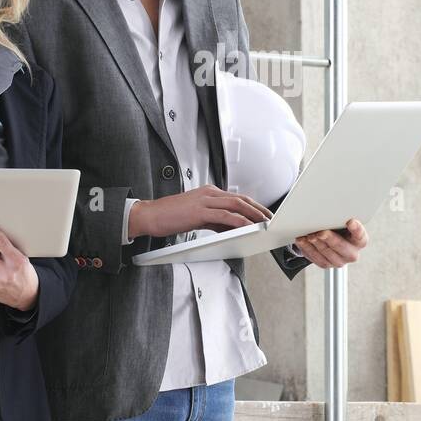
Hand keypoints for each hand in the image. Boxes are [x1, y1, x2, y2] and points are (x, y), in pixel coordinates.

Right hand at [129, 185, 272, 238]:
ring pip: (236, 205)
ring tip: (264, 223)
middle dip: (259, 209)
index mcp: (209, 192)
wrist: (150, 215)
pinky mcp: (199, 211)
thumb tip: (231, 227)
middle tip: (271, 219)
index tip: (264, 214)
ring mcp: (204, 201)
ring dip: (253, 214)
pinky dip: (238, 221)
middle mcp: (209, 193)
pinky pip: (224, 216)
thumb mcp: (197, 216)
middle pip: (241, 199)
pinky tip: (246, 226)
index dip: (254, 206)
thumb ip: (215, 220)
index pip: (237, 197)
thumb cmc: (170, 216)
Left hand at [292, 218, 368, 268]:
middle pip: (342, 247)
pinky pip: (316, 259)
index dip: (356, 229)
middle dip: (330, 239)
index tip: (350, 221)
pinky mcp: (326, 264)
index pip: (360, 235)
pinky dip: (308, 249)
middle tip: (321, 232)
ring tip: (310, 236)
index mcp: (359, 241)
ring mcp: (338, 261)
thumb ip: (340, 218)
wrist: (331, 237)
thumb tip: (330, 210)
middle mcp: (351, 253)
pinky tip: (303, 241)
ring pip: (327, 254)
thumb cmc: (338, 227)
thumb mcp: (342, 221)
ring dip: (317, 244)